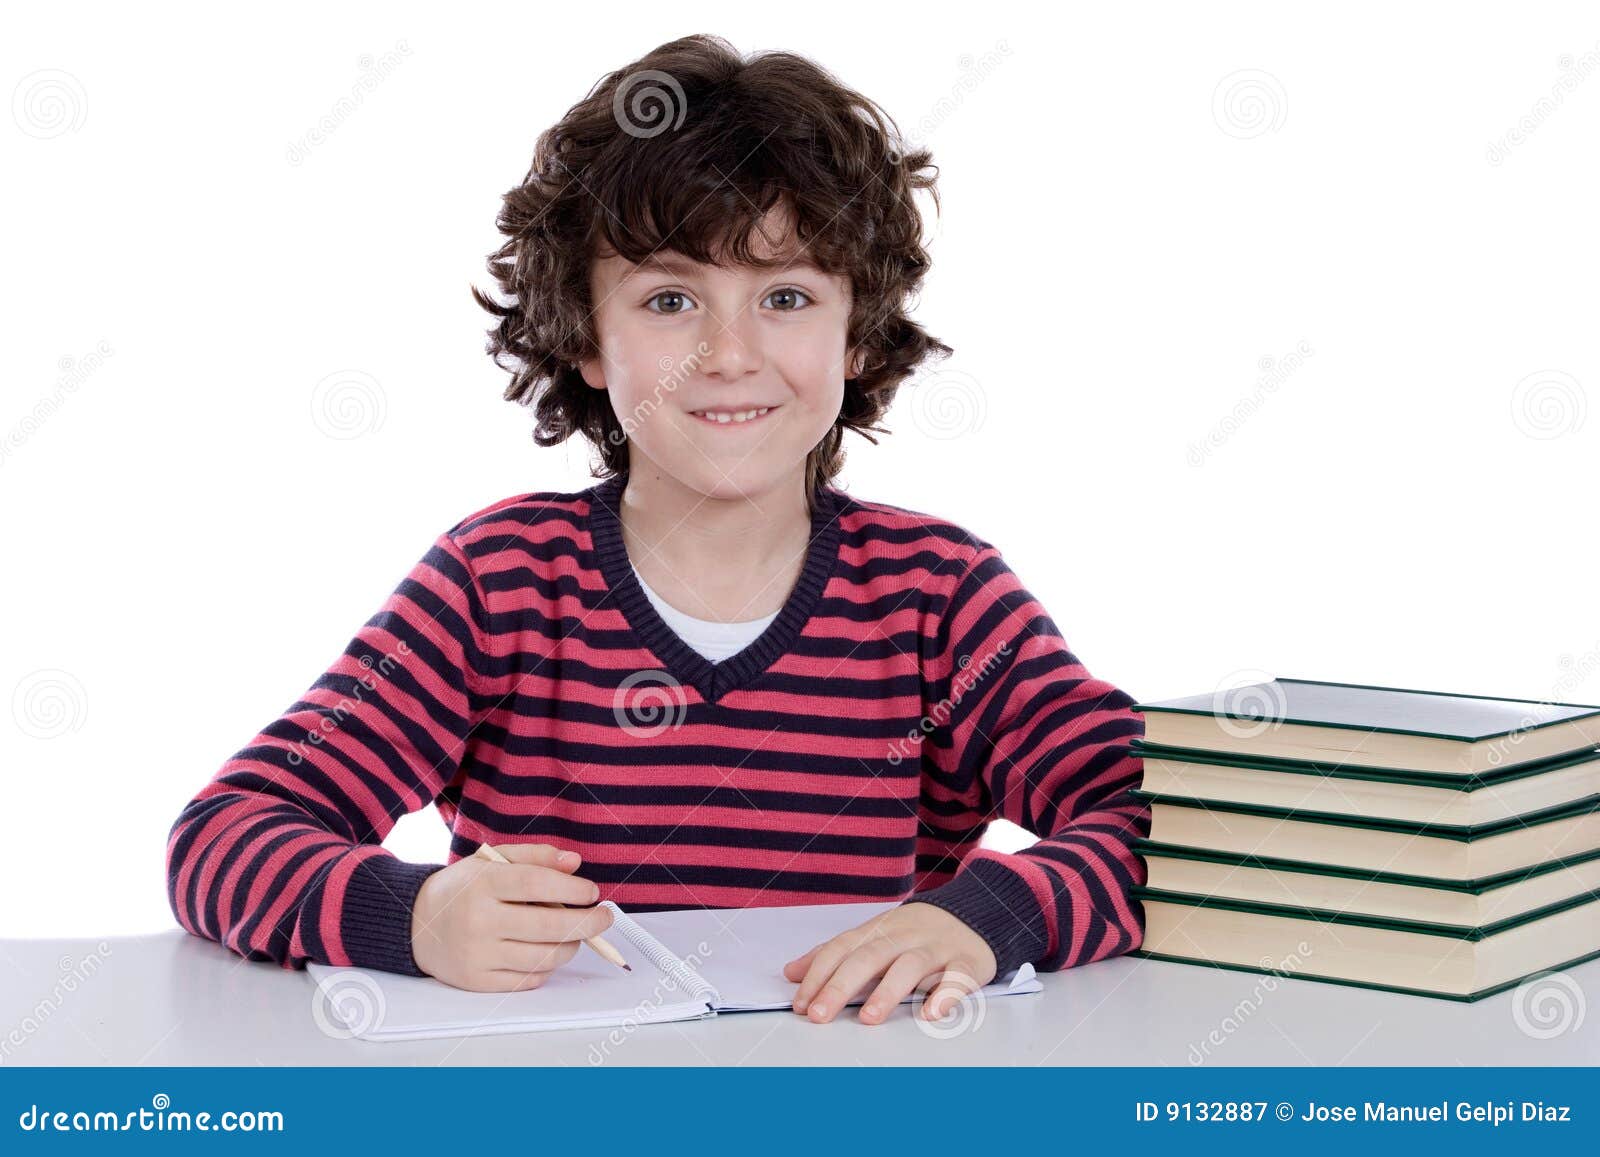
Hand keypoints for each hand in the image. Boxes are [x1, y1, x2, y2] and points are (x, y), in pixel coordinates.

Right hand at [410, 842, 613, 991]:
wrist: (417, 924)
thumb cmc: (464, 889)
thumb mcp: (493, 860)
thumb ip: (535, 856)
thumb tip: (575, 863)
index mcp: (482, 884)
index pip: (536, 885)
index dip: (572, 890)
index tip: (592, 893)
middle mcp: (479, 920)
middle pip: (548, 927)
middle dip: (587, 923)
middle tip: (604, 917)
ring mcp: (477, 955)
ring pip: (543, 958)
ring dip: (571, 946)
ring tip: (575, 934)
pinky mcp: (477, 981)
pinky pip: (528, 980)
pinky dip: (547, 967)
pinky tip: (547, 952)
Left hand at [782, 901, 997, 1024]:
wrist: (974, 914)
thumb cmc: (916, 933)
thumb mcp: (872, 936)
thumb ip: (834, 955)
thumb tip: (791, 973)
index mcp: (878, 930)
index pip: (842, 949)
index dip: (818, 975)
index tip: (801, 1004)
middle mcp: (904, 937)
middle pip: (869, 957)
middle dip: (841, 986)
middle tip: (820, 1015)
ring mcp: (936, 948)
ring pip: (910, 965)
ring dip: (888, 991)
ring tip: (869, 1018)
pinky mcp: (967, 961)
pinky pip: (958, 976)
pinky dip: (945, 994)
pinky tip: (931, 1012)